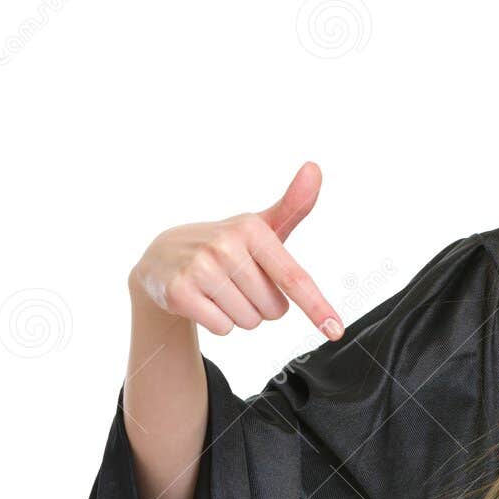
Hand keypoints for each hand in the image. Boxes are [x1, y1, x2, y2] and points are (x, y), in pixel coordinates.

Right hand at [128, 161, 344, 339]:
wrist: (163, 255)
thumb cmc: (226, 244)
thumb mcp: (260, 226)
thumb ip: (294, 205)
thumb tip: (315, 167)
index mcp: (252, 230)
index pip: (294, 277)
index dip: (317, 306)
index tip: (336, 330)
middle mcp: (225, 246)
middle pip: (273, 308)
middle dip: (262, 305)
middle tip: (240, 283)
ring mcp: (199, 268)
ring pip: (249, 321)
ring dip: (240, 314)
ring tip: (221, 290)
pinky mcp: (179, 291)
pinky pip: (223, 328)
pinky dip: (218, 322)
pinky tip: (203, 300)